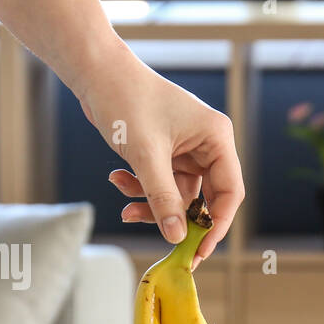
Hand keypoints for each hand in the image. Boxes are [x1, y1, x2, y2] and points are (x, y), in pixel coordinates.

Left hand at [76, 47, 243, 266]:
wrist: (95, 72)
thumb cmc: (126, 99)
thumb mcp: (145, 154)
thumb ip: (163, 198)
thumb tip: (177, 237)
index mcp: (216, 138)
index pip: (229, 192)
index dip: (216, 225)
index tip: (199, 251)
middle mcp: (207, 145)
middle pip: (204, 198)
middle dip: (178, 218)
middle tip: (166, 243)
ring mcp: (186, 150)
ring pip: (178, 196)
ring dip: (152, 204)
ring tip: (126, 207)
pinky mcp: (165, 152)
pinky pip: (160, 184)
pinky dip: (141, 189)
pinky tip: (118, 179)